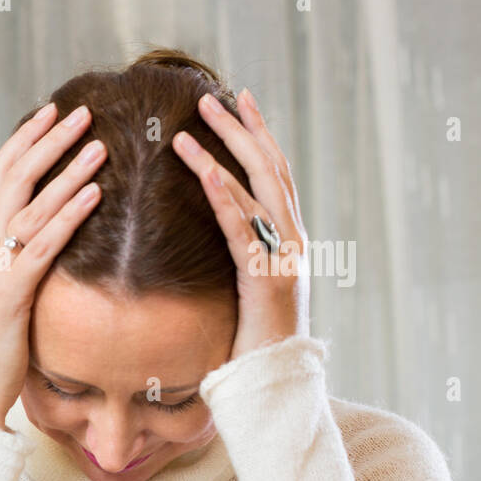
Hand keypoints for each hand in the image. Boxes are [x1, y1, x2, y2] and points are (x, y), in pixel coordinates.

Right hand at [0, 102, 105, 429]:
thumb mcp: (4, 296)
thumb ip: (20, 263)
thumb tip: (52, 243)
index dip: (24, 140)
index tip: (52, 113)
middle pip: (12, 176)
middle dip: (47, 139)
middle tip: (82, 110)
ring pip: (30, 204)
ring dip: (66, 169)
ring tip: (99, 141)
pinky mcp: (8, 293)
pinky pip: (42, 244)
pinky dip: (69, 214)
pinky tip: (95, 192)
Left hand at [171, 88, 309, 361]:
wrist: (274, 385)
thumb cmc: (252, 344)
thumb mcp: (245, 292)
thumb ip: (236, 259)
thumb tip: (211, 239)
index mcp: (287, 240)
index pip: (273, 175)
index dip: (257, 136)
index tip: (238, 102)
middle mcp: (291, 241)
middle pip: (267, 170)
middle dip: (240, 129)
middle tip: (211, 96)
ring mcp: (282, 257)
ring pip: (253, 191)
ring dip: (221, 154)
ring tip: (189, 127)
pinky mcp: (264, 277)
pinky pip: (241, 229)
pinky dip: (222, 197)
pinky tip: (201, 171)